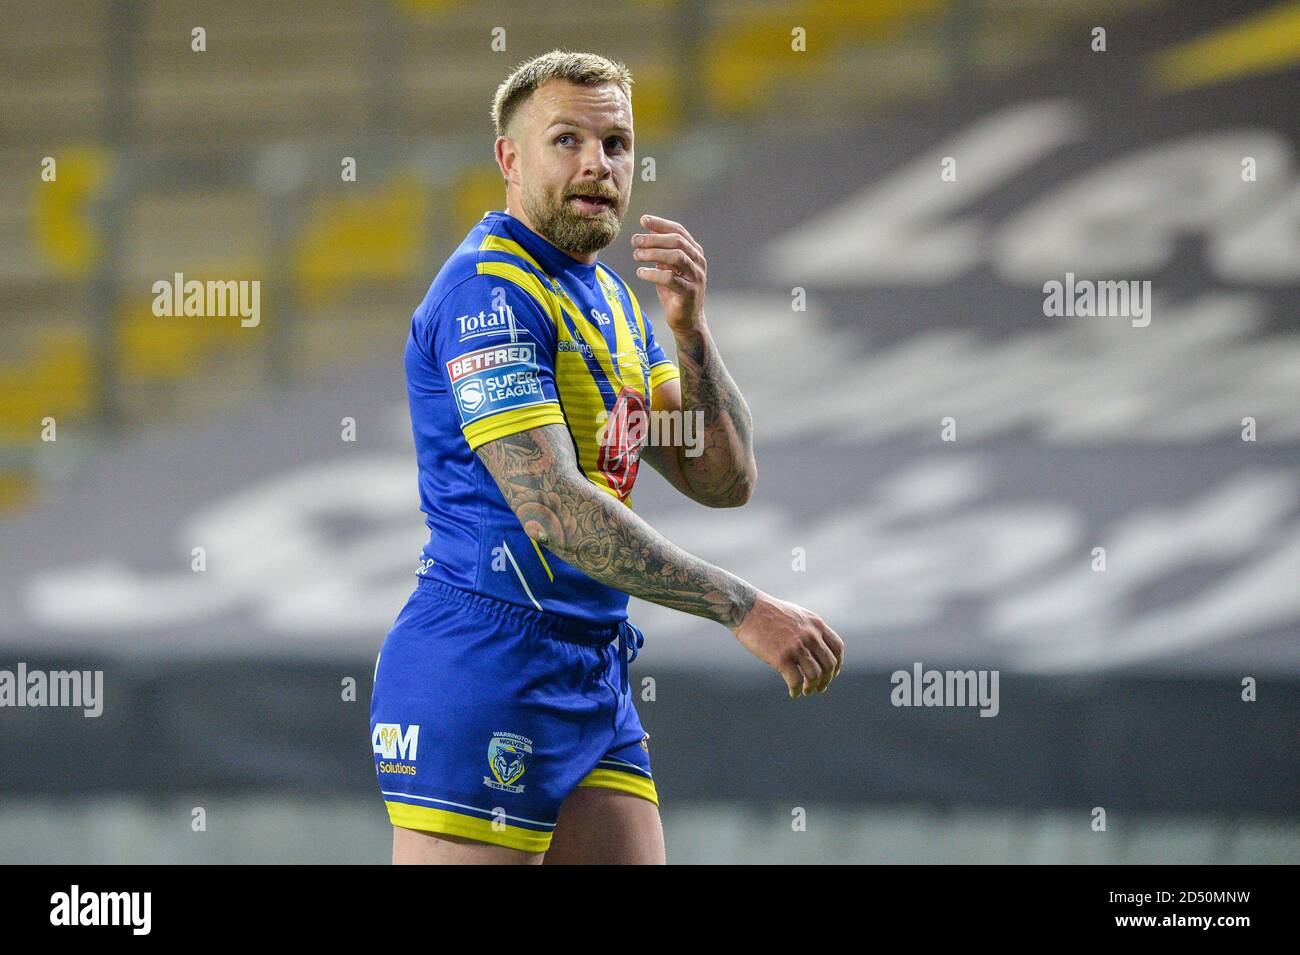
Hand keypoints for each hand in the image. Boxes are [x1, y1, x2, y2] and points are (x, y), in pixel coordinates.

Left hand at [631, 214, 705, 333]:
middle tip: (635, 241)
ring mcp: (696, 277)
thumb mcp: (666, 268)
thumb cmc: (674, 292)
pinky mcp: (690, 292)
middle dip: (654, 238)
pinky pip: (670, 279)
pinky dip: (653, 274)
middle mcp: (698, 262)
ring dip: (653, 253)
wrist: (687, 321)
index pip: (679, 231)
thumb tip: (647, 230)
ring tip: (636, 255)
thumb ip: (660, 251)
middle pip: (677, 241)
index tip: (643, 220)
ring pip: (676, 257)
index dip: (661, 224)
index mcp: (694, 252)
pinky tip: (640, 273)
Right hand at [729, 591, 844, 697]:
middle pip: (829, 664)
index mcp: (815, 624)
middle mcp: (810, 635)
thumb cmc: (766, 612)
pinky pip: (796, 681)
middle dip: (827, 680)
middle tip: (820, 688)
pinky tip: (792, 692)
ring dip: (812, 687)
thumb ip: (807, 629)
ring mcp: (796, 646)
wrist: (746, 608)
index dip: (837, 664)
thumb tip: (813, 648)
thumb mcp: (795, 615)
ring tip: (805, 691)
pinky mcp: (781, 657)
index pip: (837, 648)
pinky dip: (796, 690)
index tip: (832, 673)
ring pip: (815, 675)